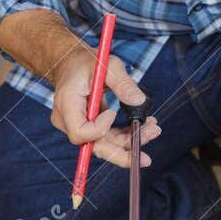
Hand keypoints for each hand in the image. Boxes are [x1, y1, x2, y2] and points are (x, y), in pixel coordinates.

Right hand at [50, 49, 160, 170]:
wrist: (72, 63)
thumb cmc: (86, 62)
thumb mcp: (106, 65)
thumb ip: (122, 82)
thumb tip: (139, 101)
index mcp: (67, 104)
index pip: (80, 132)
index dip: (99, 129)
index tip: (113, 112)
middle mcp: (67, 121)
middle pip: (94, 146)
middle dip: (122, 152)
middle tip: (146, 157)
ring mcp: (76, 126)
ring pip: (104, 145)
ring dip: (129, 142)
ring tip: (153, 131)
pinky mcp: (87, 127)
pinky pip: (106, 138)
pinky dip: (125, 135)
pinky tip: (143, 127)